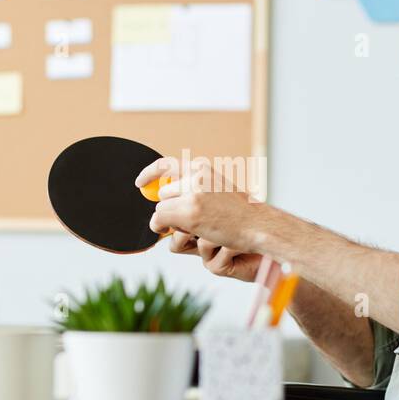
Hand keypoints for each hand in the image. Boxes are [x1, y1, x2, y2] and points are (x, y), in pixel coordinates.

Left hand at [135, 156, 265, 282]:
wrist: (259, 226)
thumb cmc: (241, 215)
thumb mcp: (217, 192)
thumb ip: (193, 190)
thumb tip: (162, 200)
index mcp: (202, 169)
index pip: (167, 165)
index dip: (149, 174)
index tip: (139, 183)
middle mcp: (196, 176)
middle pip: (162, 194)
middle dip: (171, 210)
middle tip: (194, 222)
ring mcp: (192, 193)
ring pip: (161, 209)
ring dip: (172, 223)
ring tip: (200, 228)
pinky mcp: (189, 212)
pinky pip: (160, 221)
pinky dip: (164, 230)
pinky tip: (189, 234)